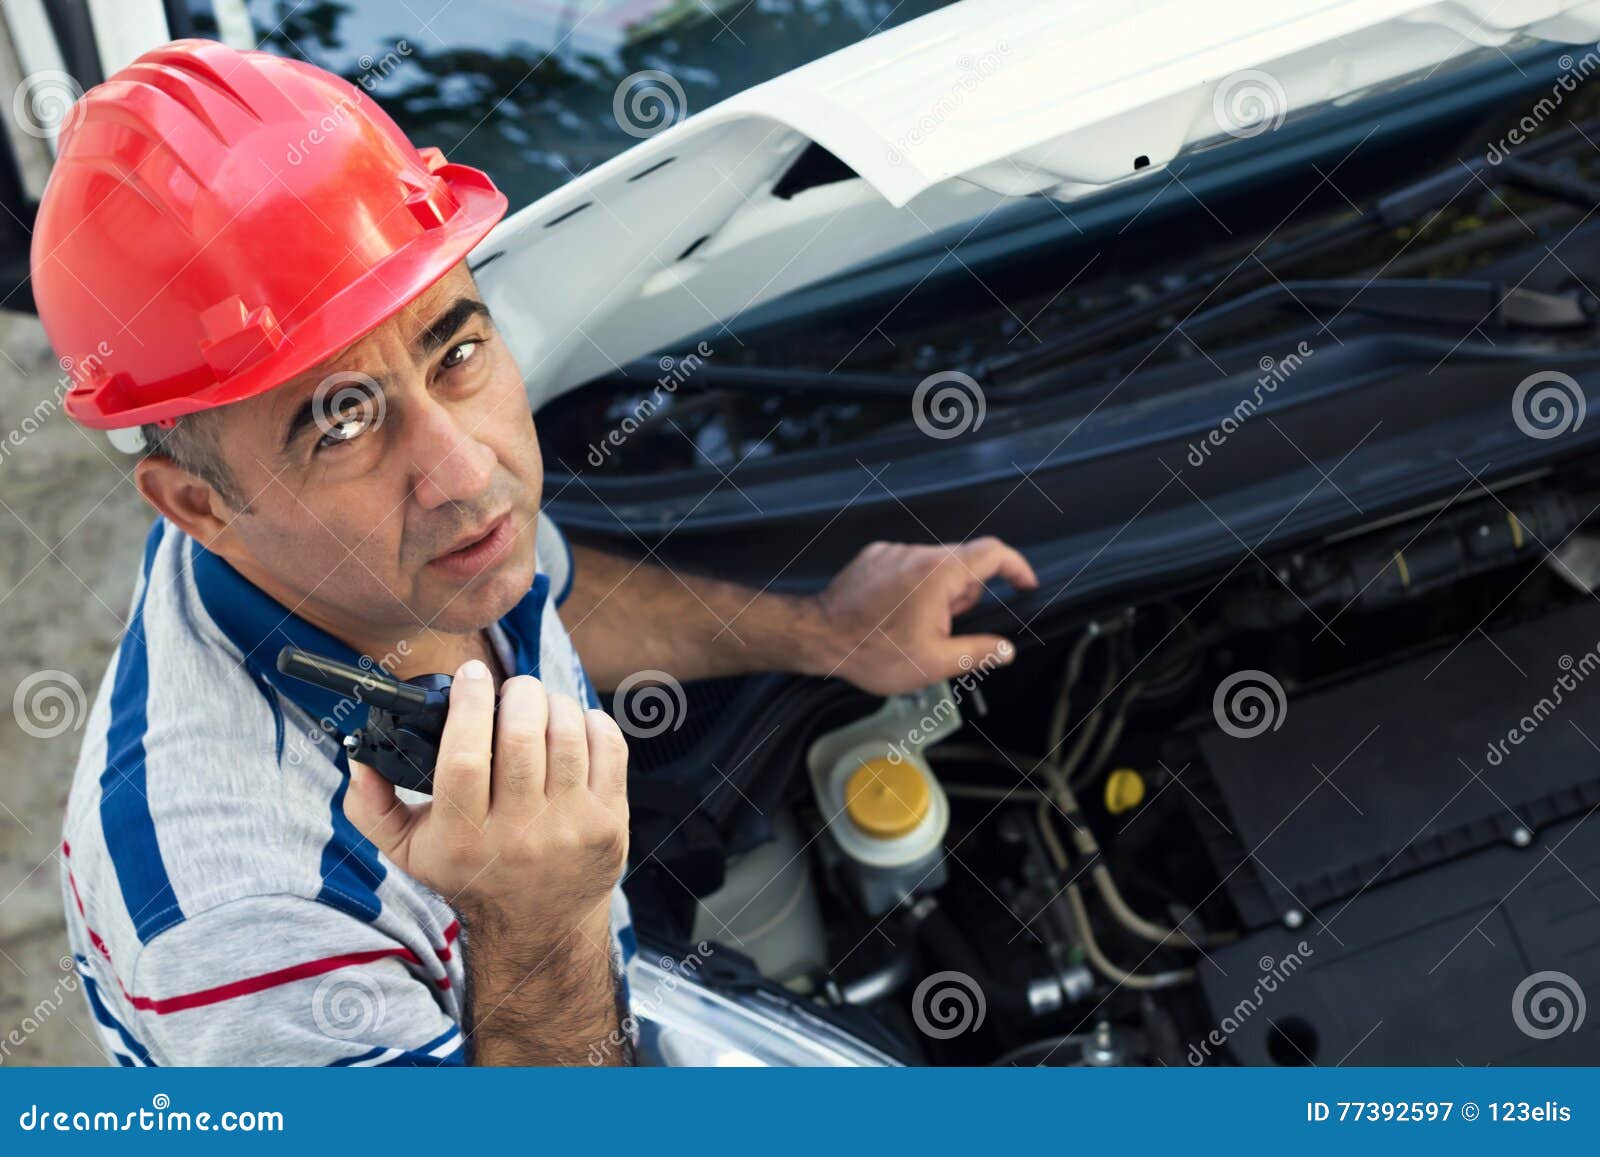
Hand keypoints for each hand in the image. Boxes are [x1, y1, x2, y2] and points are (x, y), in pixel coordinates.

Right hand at [343, 661, 628, 945]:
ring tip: (540, 707)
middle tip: (511, 691)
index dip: (469, 704)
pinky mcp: (608, 823)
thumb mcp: (408, 851)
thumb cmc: (471, 872)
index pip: (465, 757)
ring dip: (554, 703)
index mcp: (463, 838)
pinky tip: (573, 726)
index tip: (470, 675)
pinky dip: (591, 722)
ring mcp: (569, 829)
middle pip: (523, 736)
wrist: (538, 925)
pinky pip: (609, 748)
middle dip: (518, 693)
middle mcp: (519, 835)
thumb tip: (357, 757)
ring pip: (568, 735)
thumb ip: (371, 805)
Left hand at [808, 537, 1037, 695]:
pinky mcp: (874, 556)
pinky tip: (893, 614)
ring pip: (934, 566)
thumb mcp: (934, 662)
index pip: (994, 553)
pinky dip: (912, 586)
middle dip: (965, 597)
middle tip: (946, 629)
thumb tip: (1005, 649)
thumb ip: (978, 652)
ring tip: (912, 626)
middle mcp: (918, 553)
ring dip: (936, 593)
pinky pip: (908, 565)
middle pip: (963, 563)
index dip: (1017, 567)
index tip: (1025, 584)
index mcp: (939, 574)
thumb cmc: (872, 651)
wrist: (818, 637)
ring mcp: (893, 551)